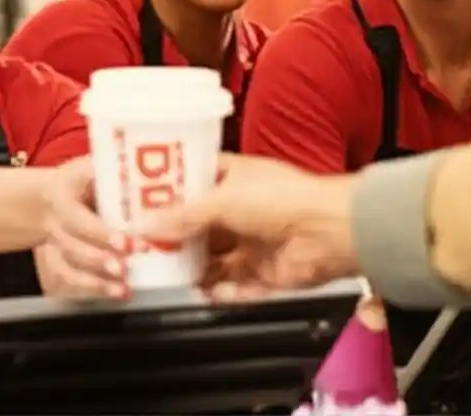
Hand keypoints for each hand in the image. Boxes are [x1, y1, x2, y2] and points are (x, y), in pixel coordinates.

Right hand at [36, 157, 129, 299]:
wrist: (45, 201)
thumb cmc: (77, 182)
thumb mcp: (89, 167)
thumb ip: (111, 167)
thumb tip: (146, 165)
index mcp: (63, 196)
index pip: (79, 217)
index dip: (102, 234)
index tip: (125, 244)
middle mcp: (55, 223)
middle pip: (73, 246)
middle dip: (100, 259)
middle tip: (125, 268)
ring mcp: (54, 246)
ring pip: (68, 268)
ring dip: (95, 281)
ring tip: (122, 287)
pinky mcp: (57, 264)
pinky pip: (68, 282)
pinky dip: (92, 291)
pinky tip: (117, 293)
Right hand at [141, 154, 359, 299]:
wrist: (331, 231)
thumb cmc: (286, 198)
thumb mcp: (221, 199)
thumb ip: (181, 216)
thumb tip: (145, 224)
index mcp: (233, 178)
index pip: (192, 184)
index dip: (167, 194)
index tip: (138, 204)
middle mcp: (242, 210)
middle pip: (198, 227)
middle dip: (174, 238)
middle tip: (144, 246)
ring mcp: (253, 242)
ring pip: (213, 260)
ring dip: (193, 268)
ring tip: (166, 274)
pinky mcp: (264, 273)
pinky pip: (234, 287)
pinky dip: (219, 292)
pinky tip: (203, 292)